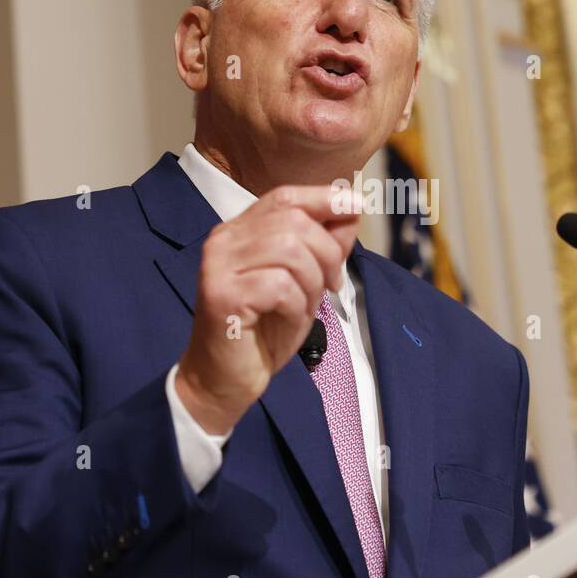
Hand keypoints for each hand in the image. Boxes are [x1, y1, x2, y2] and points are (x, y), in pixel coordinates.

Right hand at [175, 185, 359, 433]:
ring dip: (312, 281)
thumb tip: (351, 210)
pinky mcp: (222, 295)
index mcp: (240, 231)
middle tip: (331, 284)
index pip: (285, 196)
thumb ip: (324, 246)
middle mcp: (224, 240)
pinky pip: (280, 285)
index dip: (324, 198)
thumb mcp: (304, 283)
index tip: (357, 207)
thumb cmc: (263, 331)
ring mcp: (219, 266)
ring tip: (306, 305)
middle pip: (294, 221)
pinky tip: (287, 318)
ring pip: (290, 250)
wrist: (224, 381)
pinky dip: (297, 304)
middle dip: (327, 253)